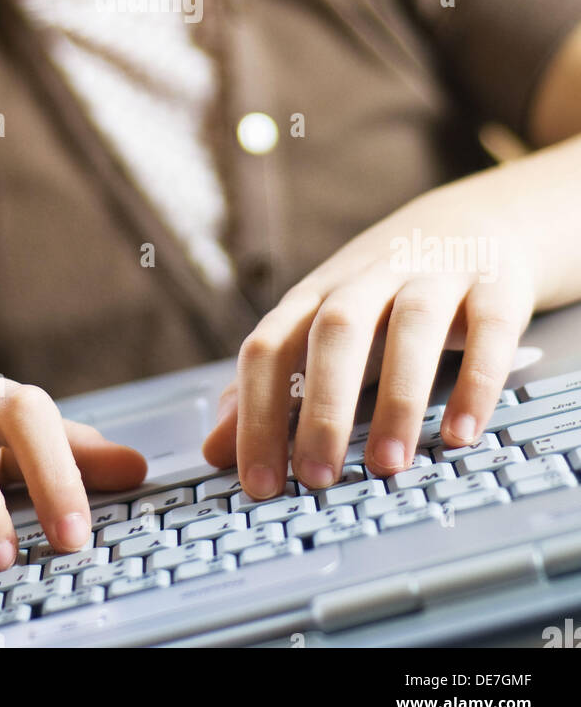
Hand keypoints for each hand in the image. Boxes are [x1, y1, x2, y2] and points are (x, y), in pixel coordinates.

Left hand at [201, 193, 535, 498]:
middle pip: (336, 330)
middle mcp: (369, 278)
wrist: (471, 223)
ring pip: (410, 328)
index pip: (269, 344)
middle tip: (316, 478)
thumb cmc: (380, 294)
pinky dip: (476, 383)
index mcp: (315, 294)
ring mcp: (433, 276)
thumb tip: (212, 451)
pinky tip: (461, 435)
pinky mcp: (494, 286)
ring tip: (387, 466)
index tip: (259, 482)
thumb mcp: (317, 330)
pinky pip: (487, 332)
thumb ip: (265, 389)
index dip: (256, 412)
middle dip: (323, 405)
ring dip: (398, 399)